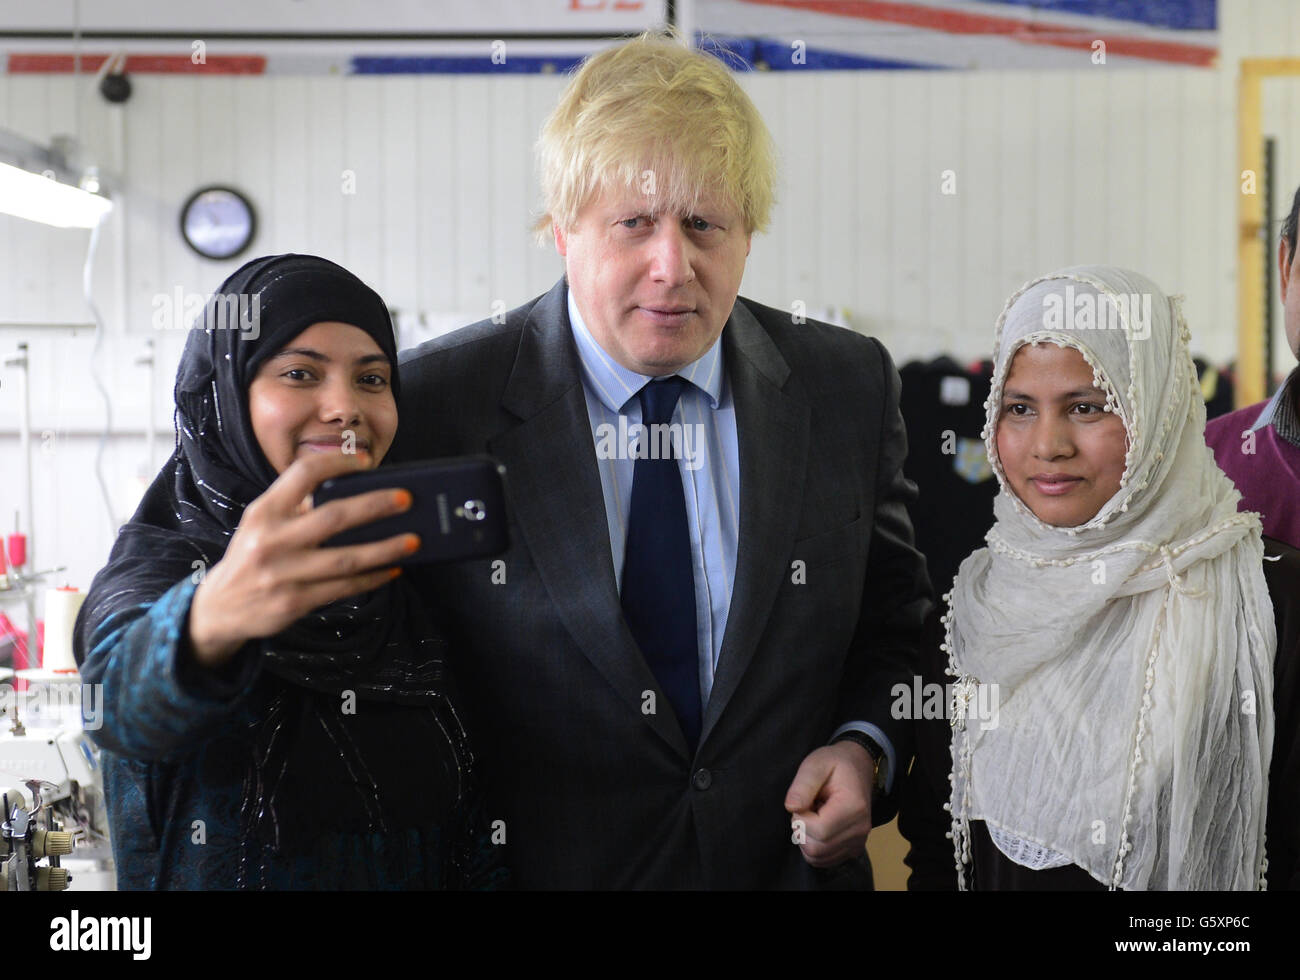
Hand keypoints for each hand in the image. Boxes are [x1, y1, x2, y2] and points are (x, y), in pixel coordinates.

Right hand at [188, 450, 417, 666]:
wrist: (219, 607)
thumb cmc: (253, 556)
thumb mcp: (263, 523)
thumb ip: (297, 507)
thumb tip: (356, 492)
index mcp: (264, 511)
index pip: (303, 474)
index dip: (337, 464)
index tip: (366, 462)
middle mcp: (272, 540)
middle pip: (334, 517)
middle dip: (375, 506)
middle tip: (405, 499)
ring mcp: (283, 574)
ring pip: (346, 559)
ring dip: (385, 548)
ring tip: (413, 541)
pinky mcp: (294, 602)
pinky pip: (344, 587)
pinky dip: (372, 578)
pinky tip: (392, 569)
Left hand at [784, 741, 875, 867]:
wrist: (857, 767)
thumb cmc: (835, 764)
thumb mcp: (816, 764)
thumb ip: (803, 785)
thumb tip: (791, 807)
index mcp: (853, 807)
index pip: (819, 831)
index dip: (801, 819)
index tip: (804, 801)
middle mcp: (860, 829)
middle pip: (817, 848)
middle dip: (802, 830)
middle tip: (807, 808)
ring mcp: (858, 842)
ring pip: (818, 857)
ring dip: (806, 839)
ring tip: (813, 815)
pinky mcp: (853, 849)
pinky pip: (824, 860)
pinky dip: (814, 847)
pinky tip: (818, 826)